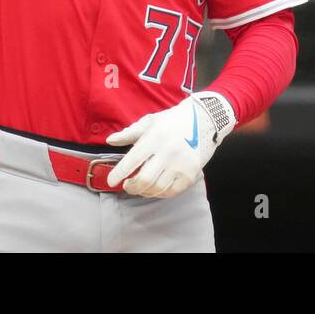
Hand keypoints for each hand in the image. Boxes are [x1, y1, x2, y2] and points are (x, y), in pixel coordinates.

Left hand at [105, 92, 234, 197]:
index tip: (111, 181)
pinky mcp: (191, 173)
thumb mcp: (150, 121)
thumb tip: (110, 140)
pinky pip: (171, 192)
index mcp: (155, 137)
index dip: (119, 173)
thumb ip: (129, 133)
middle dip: (131, 186)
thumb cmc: (173, 121)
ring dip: (144, 191)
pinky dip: (160, 193)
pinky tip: (155, 188)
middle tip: (128, 185)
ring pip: (157, 188)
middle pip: (144, 179)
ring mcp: (181, 164)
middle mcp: (168, 152)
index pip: (133, 160)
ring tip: (140, 187)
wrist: (204, 120)